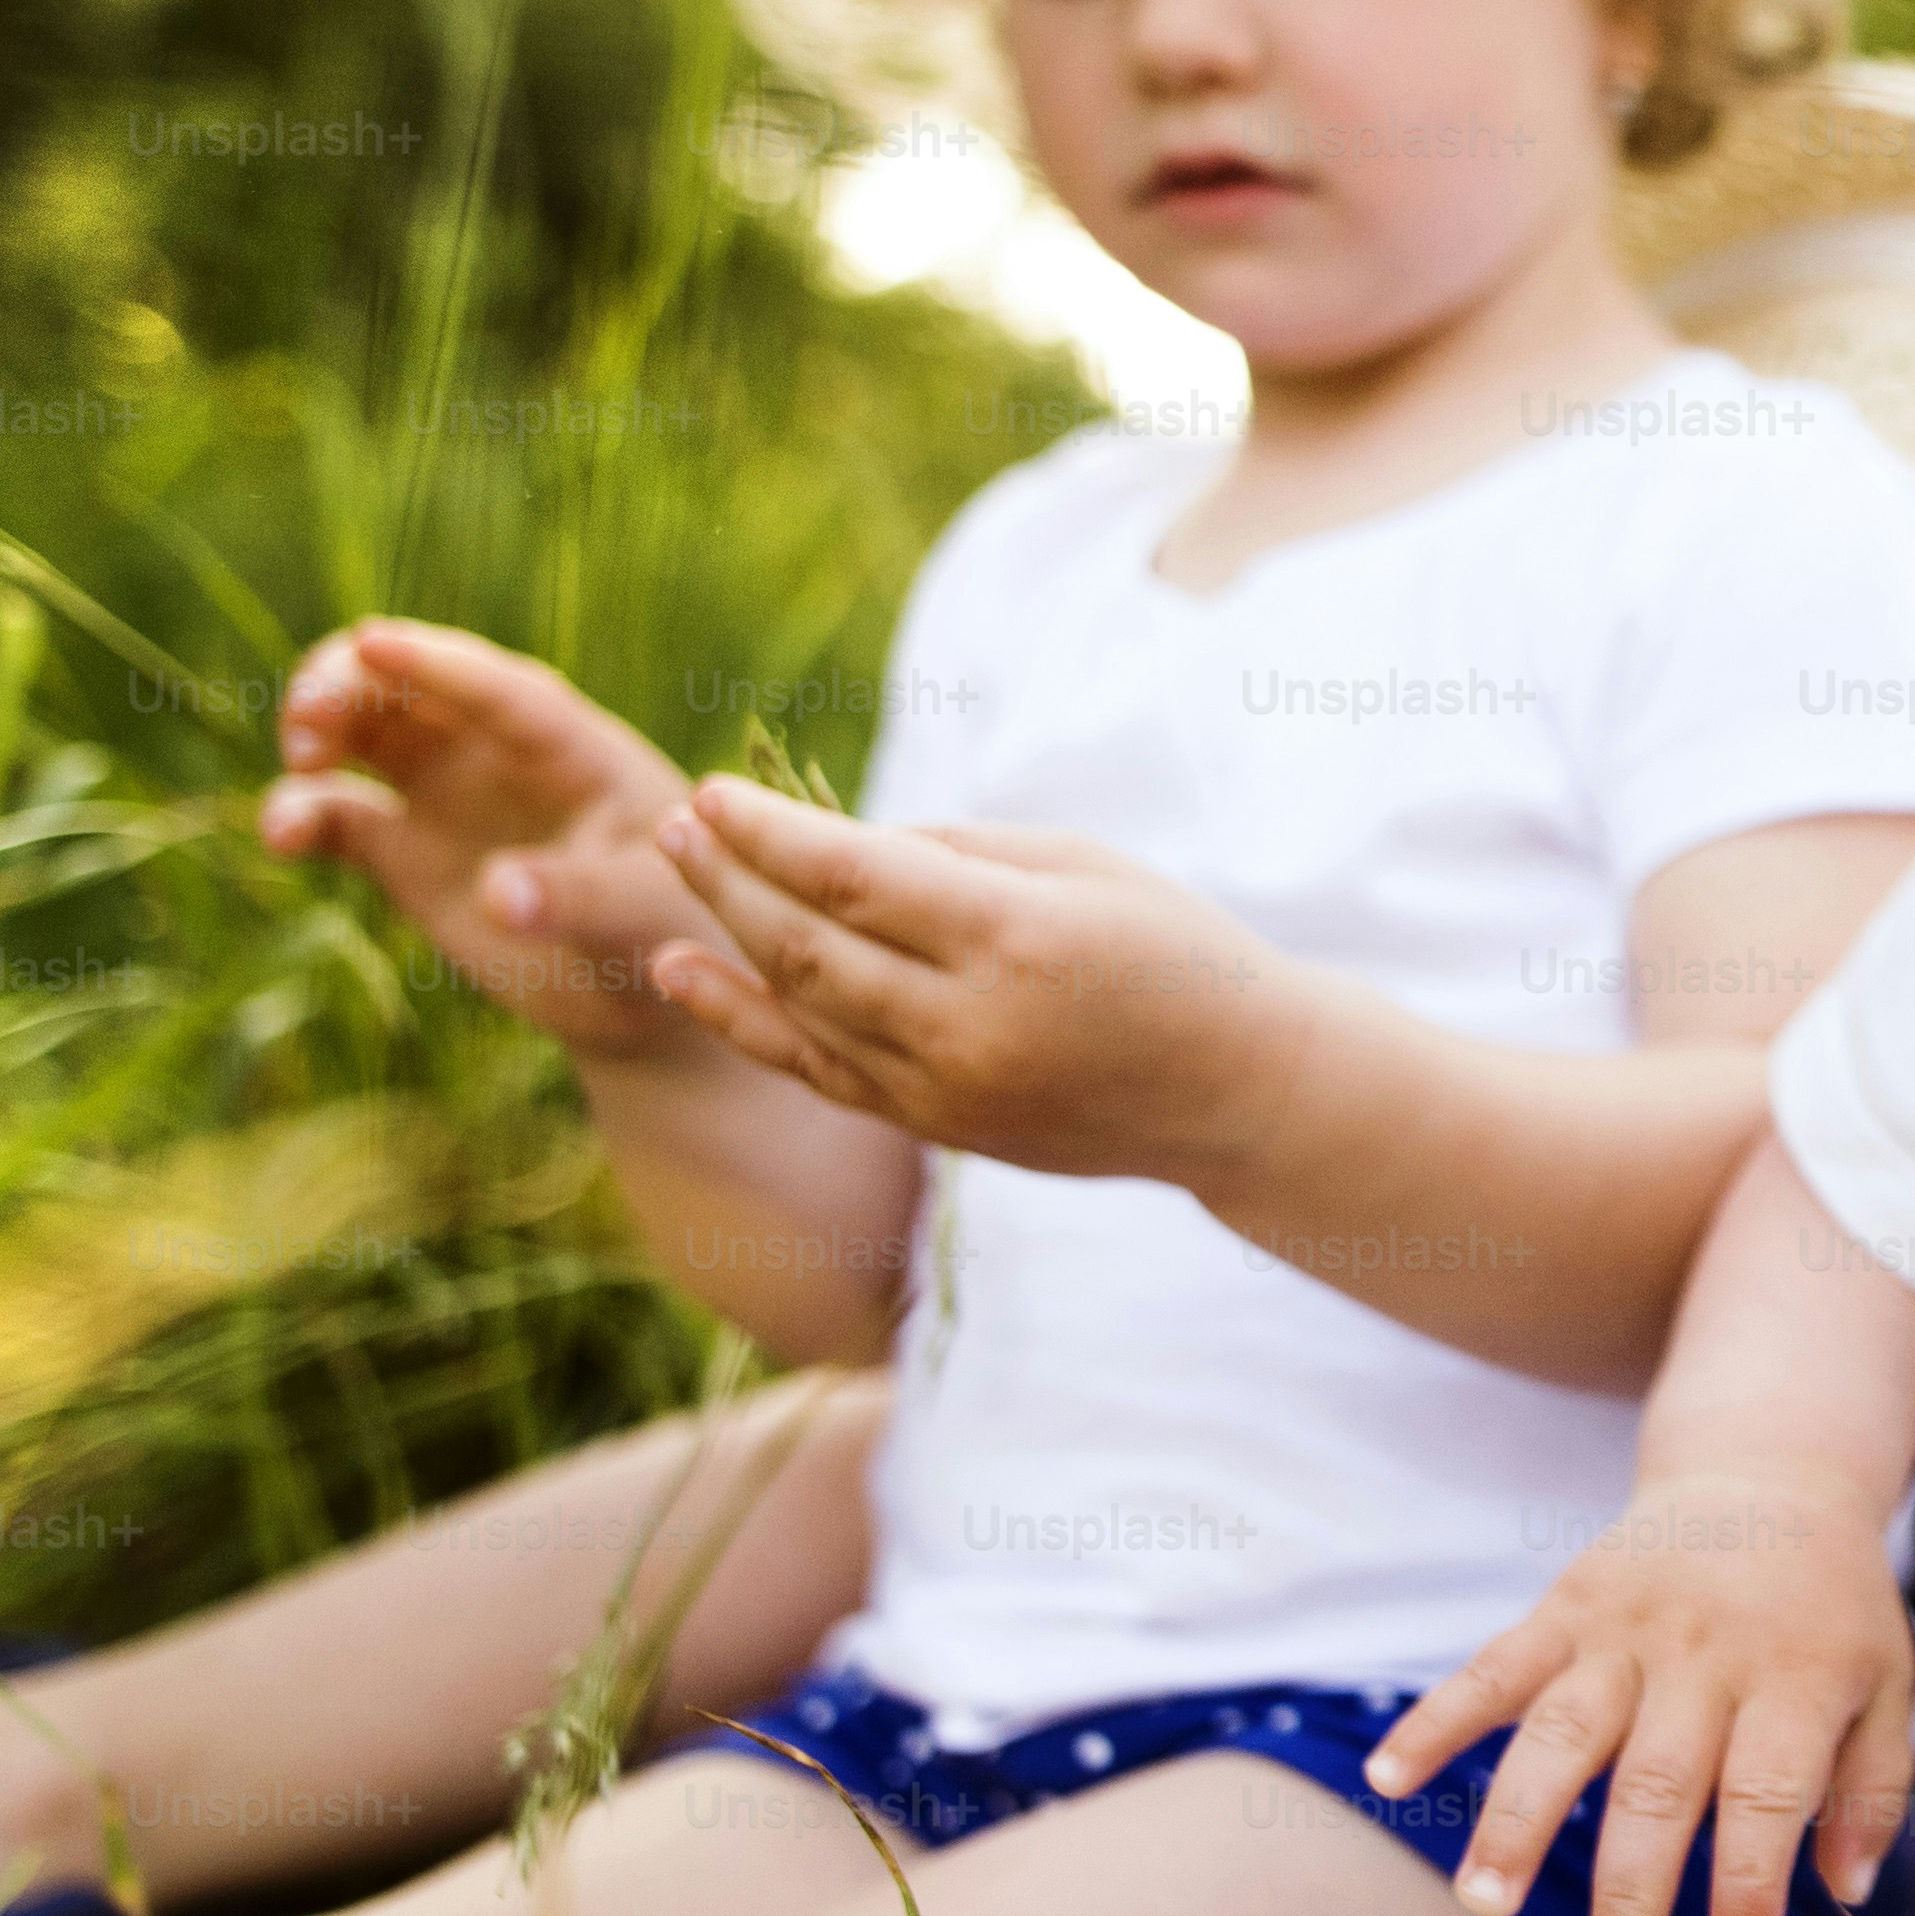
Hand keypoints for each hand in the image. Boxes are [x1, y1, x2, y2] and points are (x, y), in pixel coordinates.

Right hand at [260, 618, 715, 1058]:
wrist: (638, 993)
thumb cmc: (665, 935)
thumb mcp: (638, 915)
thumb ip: (575, 898)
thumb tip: (503, 897)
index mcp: (574, 749)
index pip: (501, 692)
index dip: (436, 664)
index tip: (371, 641)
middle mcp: (500, 755)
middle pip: (414, 689)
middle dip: (353, 684)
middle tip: (309, 719)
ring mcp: (447, 795)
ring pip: (365, 735)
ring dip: (319, 733)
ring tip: (302, 769)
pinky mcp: (405, 850)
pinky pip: (339, 816)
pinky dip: (303, 815)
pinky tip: (282, 836)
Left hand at [645, 778, 1291, 1179]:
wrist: (1238, 1092)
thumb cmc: (1174, 951)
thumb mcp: (1081, 865)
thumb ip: (954, 850)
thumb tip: (835, 841)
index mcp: (1016, 939)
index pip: (854, 876)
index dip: (770, 831)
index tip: (717, 788)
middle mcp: (970, 1024)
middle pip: (807, 944)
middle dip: (728, 875)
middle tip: (678, 821)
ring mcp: (947, 1088)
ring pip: (801, 1007)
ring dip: (724, 936)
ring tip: (676, 869)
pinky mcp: (938, 1127)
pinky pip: (817, 1070)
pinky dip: (742, 1020)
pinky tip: (681, 973)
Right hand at [1360, 1464, 1914, 1915]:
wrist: (1768, 1475)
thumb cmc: (1831, 1608)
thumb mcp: (1888, 1684)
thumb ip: (1874, 1789)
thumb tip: (1846, 1895)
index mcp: (1792, 1678)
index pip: (1769, 1790)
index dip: (1751, 1873)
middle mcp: (1703, 1657)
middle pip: (1658, 1785)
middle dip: (1631, 1893)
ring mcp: (1624, 1632)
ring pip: (1562, 1732)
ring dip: (1519, 1820)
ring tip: (1486, 1903)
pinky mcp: (1564, 1608)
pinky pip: (1493, 1666)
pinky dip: (1437, 1718)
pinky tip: (1389, 1776)